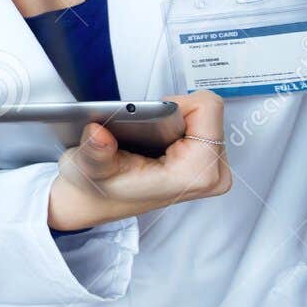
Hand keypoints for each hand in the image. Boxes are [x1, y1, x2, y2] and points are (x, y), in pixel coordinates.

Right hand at [48, 91, 229, 230]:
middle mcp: (212, 174)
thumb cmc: (102, 188)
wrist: (100, 201)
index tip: (150, 121)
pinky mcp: (211, 165)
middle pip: (207, 112)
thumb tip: (98, 132)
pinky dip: (178, 126)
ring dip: (175, 121)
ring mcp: (214, 170)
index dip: (173, 105)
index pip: (207, 108)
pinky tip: (159, 141)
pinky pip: (204, 125)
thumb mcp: (92, 168)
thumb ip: (97, 151)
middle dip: (173, 115)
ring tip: (151, 140)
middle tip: (148, 135)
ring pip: (205, 117)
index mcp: (195, 173)